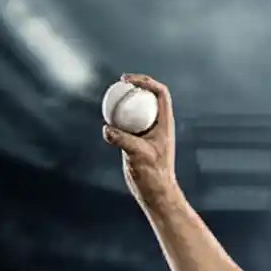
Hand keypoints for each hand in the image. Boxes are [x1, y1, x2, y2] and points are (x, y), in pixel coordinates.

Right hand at [102, 73, 179, 211]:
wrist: (154, 190)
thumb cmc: (152, 174)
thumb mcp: (138, 155)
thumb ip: (123, 141)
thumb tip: (106, 129)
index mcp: (165, 123)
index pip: (161, 93)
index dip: (147, 81)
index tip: (129, 80)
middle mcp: (158, 124)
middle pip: (149, 97)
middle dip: (136, 85)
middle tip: (119, 82)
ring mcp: (147, 132)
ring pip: (137, 109)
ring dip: (126, 100)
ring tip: (111, 95)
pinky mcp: (137, 140)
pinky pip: (127, 121)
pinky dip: (118, 115)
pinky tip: (105, 116)